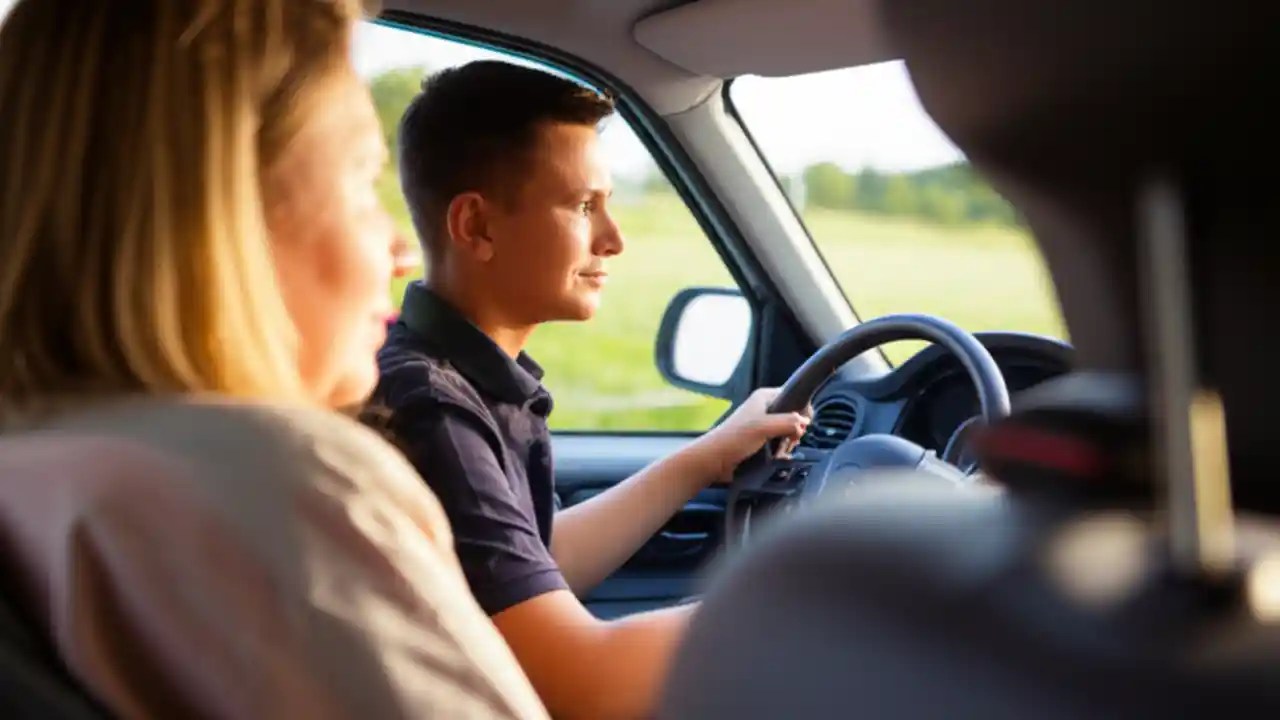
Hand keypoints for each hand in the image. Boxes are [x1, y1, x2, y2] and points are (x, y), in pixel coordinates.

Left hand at [695, 388, 810, 481]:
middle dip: (795, 430)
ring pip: (788, 431)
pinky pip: (780, 443)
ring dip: (788, 443)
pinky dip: (781, 450)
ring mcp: (763, 425)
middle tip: (790, 441)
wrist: (715, 460)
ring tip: (781, 451)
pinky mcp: (761, 440)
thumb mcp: (763, 426)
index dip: (802, 409)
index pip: (793, 395)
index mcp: (765, 397)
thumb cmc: (735, 439)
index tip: (802, 425)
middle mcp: (765, 408)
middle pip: (793, 416)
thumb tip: (805, 422)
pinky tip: (778, 457)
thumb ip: (787, 422)